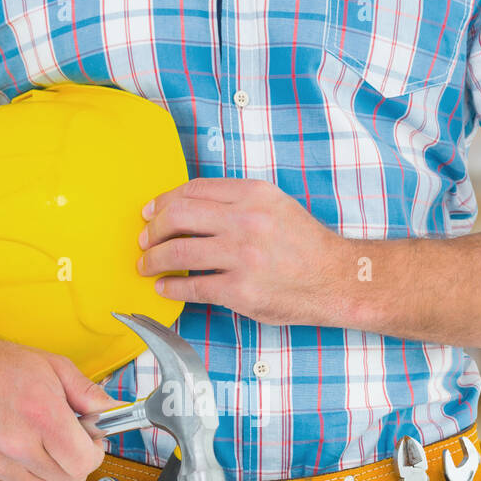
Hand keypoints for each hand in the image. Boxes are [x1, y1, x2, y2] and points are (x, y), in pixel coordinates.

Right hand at [0, 329, 122, 480]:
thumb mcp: (51, 366)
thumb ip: (86, 392)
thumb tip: (109, 411)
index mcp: (40, 416)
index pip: (84, 462)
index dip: (94, 453)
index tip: (90, 443)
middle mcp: (16, 445)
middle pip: (68, 480)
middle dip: (74, 463)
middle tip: (66, 442)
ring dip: (48, 471)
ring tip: (38, 443)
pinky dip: (20, 474)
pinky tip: (13, 449)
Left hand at [137, 178, 350, 325]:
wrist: (338, 279)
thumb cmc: (305, 246)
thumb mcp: (276, 206)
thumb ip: (237, 202)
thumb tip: (189, 209)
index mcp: (253, 195)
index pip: (193, 190)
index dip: (164, 200)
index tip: (151, 212)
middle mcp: (246, 221)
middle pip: (178, 216)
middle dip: (152, 229)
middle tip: (143, 240)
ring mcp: (242, 256)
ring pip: (178, 252)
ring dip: (153, 260)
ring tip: (146, 266)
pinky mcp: (241, 290)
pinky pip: (192, 287)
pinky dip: (171, 287)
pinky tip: (163, 287)